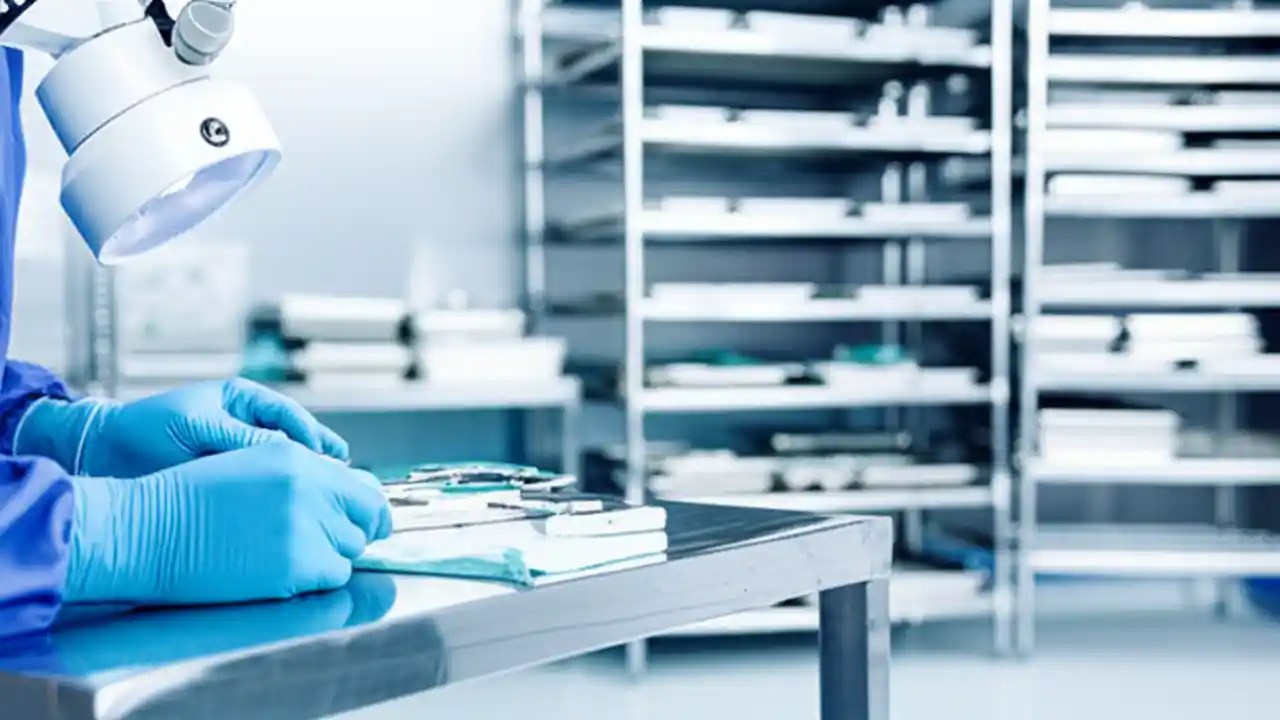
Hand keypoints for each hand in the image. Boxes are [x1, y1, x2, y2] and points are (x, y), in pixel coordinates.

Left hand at [19, 379, 347, 477]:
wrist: (103, 453)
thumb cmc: (146, 430)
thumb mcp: (197, 427)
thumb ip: (241, 437)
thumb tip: (288, 451)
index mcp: (242, 401)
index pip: (290, 418)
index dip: (313, 438)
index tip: (332, 458)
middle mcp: (247, 424)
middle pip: (296, 442)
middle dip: (319, 461)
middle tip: (342, 479)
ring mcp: (240, 450)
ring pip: (284, 465)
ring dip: (303, 480)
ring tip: (325, 495)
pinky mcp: (229, 477)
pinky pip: (262, 484)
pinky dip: (279, 494)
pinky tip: (290, 508)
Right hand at [64, 441, 391, 604]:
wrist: (145, 530)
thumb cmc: (189, 502)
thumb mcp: (251, 466)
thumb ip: (303, 477)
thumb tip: (351, 497)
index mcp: (298, 458)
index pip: (365, 488)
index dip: (370, 511)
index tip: (369, 525)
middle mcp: (310, 487)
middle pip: (365, 520)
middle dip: (348, 535)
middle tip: (318, 546)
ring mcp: (306, 526)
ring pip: (349, 551)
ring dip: (328, 557)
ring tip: (283, 555)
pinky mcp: (296, 564)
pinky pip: (332, 577)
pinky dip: (314, 580)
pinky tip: (278, 572)